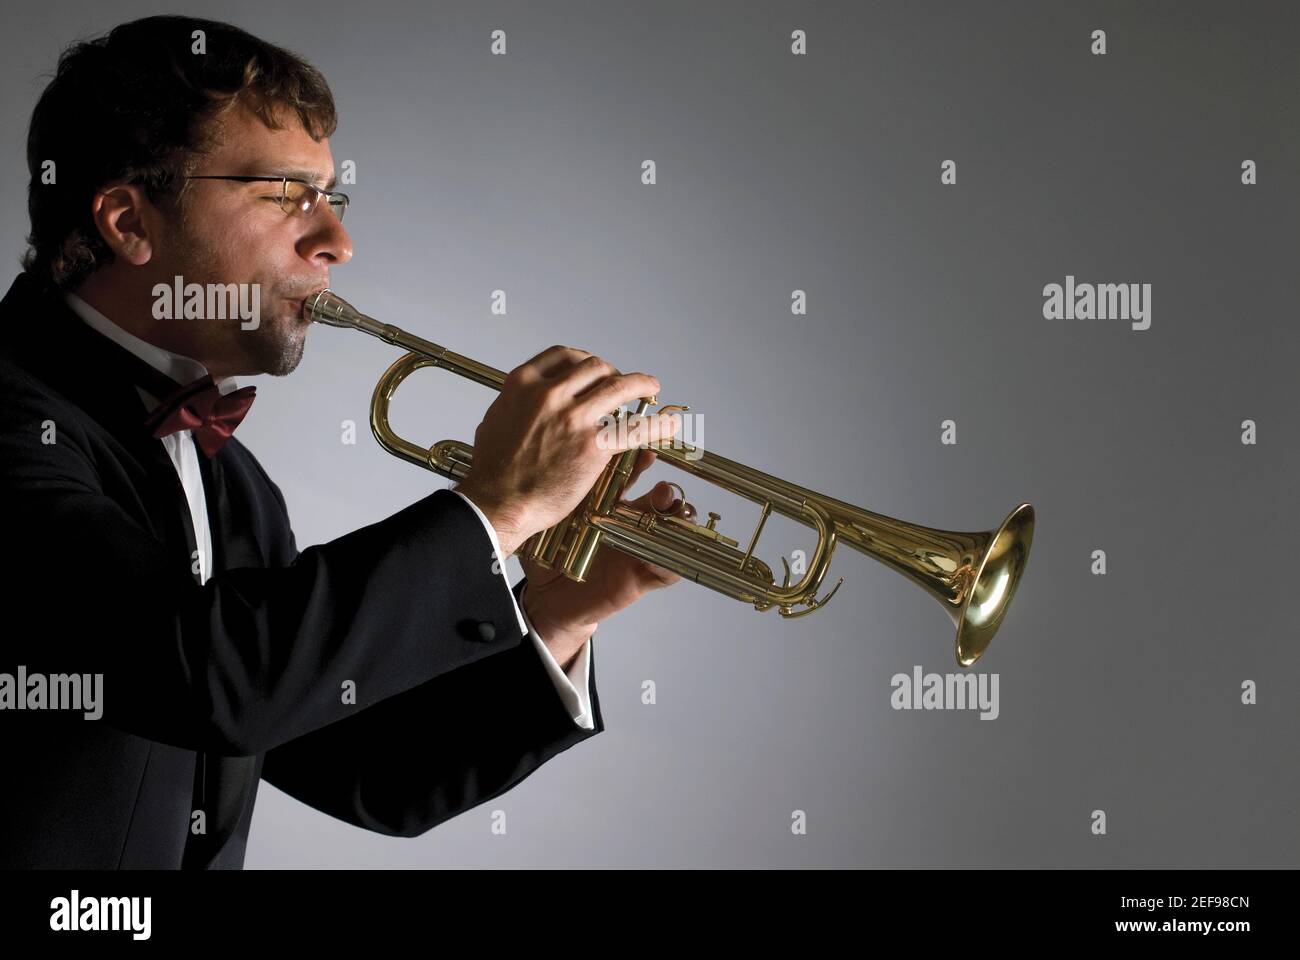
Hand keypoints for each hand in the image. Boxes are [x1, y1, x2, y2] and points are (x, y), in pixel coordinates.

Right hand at [454, 345, 679, 555]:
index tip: (596, 369)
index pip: (563, 356)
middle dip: (613, 373)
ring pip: (618, 387)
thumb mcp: (495, 422)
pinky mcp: (593, 445)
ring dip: (641, 384)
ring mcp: (573, 418)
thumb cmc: (492, 472)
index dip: (585, 360)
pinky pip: (634, 428)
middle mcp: (550, 394)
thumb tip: (522, 404)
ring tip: (652, 387)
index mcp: (523, 384)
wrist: (497, 502)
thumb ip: (514, 406)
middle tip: (623, 384)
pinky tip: (668, 424)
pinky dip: (657, 424)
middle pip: (595, 368)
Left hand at [518, 449, 695, 669]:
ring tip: (670, 516)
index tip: (645, 452)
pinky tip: (667, 555)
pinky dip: (673, 562)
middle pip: (659, 501)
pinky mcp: (640, 578)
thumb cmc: (548, 556)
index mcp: (609, 503)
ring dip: (677, 522)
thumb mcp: (551, 521)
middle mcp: (629, 523)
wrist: (548, 599)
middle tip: (661, 490)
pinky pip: (668, 570)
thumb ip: (554, 495)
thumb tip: (546, 459)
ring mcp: (638, 549)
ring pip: (672, 531)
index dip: (639, 462)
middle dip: (665, 493)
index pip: (632, 476)